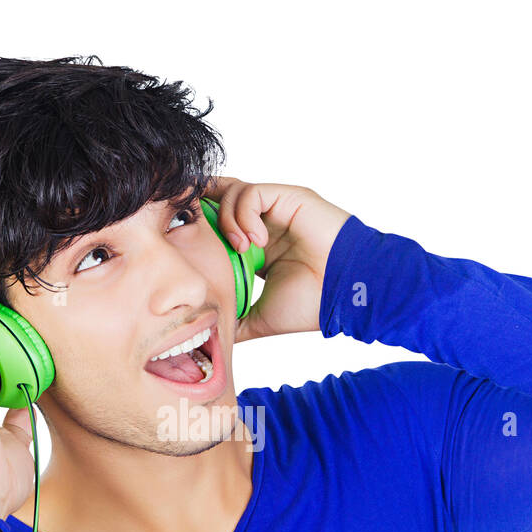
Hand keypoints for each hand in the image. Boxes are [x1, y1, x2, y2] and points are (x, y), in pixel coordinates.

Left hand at [205, 177, 351, 342]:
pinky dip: (245, 216)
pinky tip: (256, 242)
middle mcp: (267, 223)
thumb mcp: (262, 318)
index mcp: (259, 247)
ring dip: (228, 221)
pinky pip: (252, 193)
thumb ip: (238, 322)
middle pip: (222, 199)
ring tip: (241, 249)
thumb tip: (215, 338)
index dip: (201, 230)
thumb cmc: (312, 305)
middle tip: (193, 233)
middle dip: (203, 211)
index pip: (220, 226)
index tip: (185, 246)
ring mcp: (278, 208)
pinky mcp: (288, 197)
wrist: (345, 293)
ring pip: (234, 194)